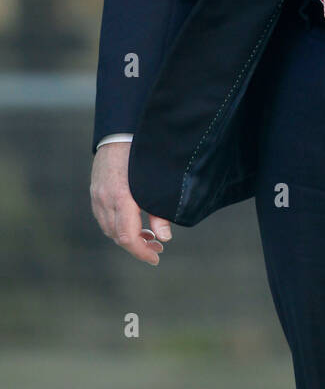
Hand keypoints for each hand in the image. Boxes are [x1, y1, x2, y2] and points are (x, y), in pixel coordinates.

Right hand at [90, 141, 171, 265]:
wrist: (119, 131)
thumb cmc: (141, 154)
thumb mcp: (156, 182)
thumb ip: (159, 211)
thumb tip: (164, 238)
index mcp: (122, 197)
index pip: (127, 237)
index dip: (142, 252)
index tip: (156, 258)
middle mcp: (105, 200)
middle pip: (118, 236)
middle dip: (138, 246)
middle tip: (157, 247)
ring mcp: (97, 196)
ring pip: (109, 229)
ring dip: (127, 237)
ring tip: (148, 237)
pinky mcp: (95, 192)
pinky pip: (104, 218)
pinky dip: (118, 226)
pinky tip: (133, 223)